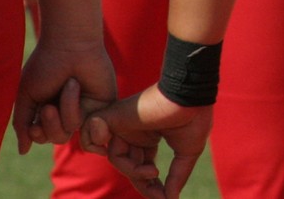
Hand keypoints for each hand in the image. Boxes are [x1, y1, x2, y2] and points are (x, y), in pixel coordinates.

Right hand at [12, 37, 116, 152]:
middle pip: (57, 137)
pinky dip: (74, 107)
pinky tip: (74, 86)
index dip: (37, 134)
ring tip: (66, 86)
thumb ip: (23, 124)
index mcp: (50, 109)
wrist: (69, 43)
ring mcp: (86, 108)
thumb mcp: (27, 97)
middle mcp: (68, 110)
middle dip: (49, 126)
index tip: (33, 124)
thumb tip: (23, 151)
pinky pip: (88, 122)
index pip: (43, 136)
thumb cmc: (45, 65)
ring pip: (70, 131)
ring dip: (63, 112)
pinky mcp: (102, 104)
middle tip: (48, 107)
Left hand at [81, 86, 211, 198]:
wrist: (190, 95)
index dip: (151, 184)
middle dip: (143, 182)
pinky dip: (96, 145)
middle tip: (159, 194)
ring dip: (132, 170)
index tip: (165, 197)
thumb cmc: (193, 117)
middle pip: (128, 165)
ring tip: (153, 171)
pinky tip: (127, 155)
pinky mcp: (112, 116)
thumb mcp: (187, 153)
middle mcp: (134, 131)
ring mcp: (123, 124)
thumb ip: (177, 176)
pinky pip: (91, 136)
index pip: (142, 165)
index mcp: (149, 136)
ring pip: (115, 157)